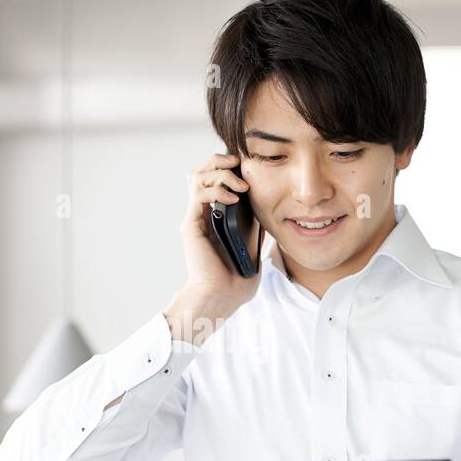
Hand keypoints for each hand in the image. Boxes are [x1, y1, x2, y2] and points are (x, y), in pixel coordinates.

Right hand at [176, 153, 262, 317]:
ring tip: (239, 183)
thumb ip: (256, 231)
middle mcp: (201, 214)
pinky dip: (216, 190)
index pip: (214, 180)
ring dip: (219, 172)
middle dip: (219, 160)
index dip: (227, 167)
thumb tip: (269, 215)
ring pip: (197, 176)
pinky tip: (232, 199)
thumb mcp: (253, 250)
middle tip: (238, 163)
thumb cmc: (235, 283)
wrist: (220, 299)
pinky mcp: (192, 225)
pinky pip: (199, 195)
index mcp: (214, 218)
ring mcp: (195, 218)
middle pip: (201, 171)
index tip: (248, 168)